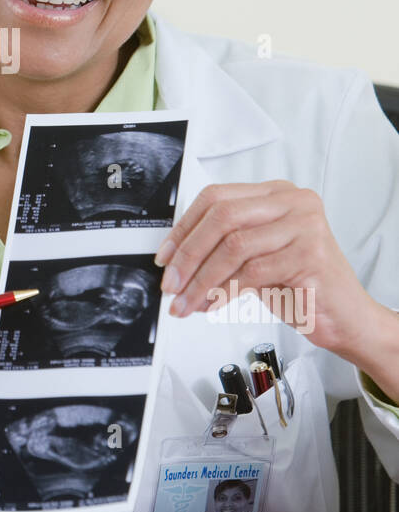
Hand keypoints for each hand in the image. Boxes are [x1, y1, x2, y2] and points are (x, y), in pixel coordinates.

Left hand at [154, 181, 374, 360]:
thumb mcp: (257, 258)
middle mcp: (293, 201)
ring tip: (187, 302)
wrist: (346, 319)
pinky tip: (213, 305)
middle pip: (222, 216)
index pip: (217, 197)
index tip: (165, 255)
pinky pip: (253, 271)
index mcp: (276, 193)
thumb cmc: (301, 287)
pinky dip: (225, 291)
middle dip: (188, 254)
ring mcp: (305, 225)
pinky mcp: (310, 254)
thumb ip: (225, 247)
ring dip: (202, 279)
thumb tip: (176, 259)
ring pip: (234, 245)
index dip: (185, 227)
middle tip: (171, 283)